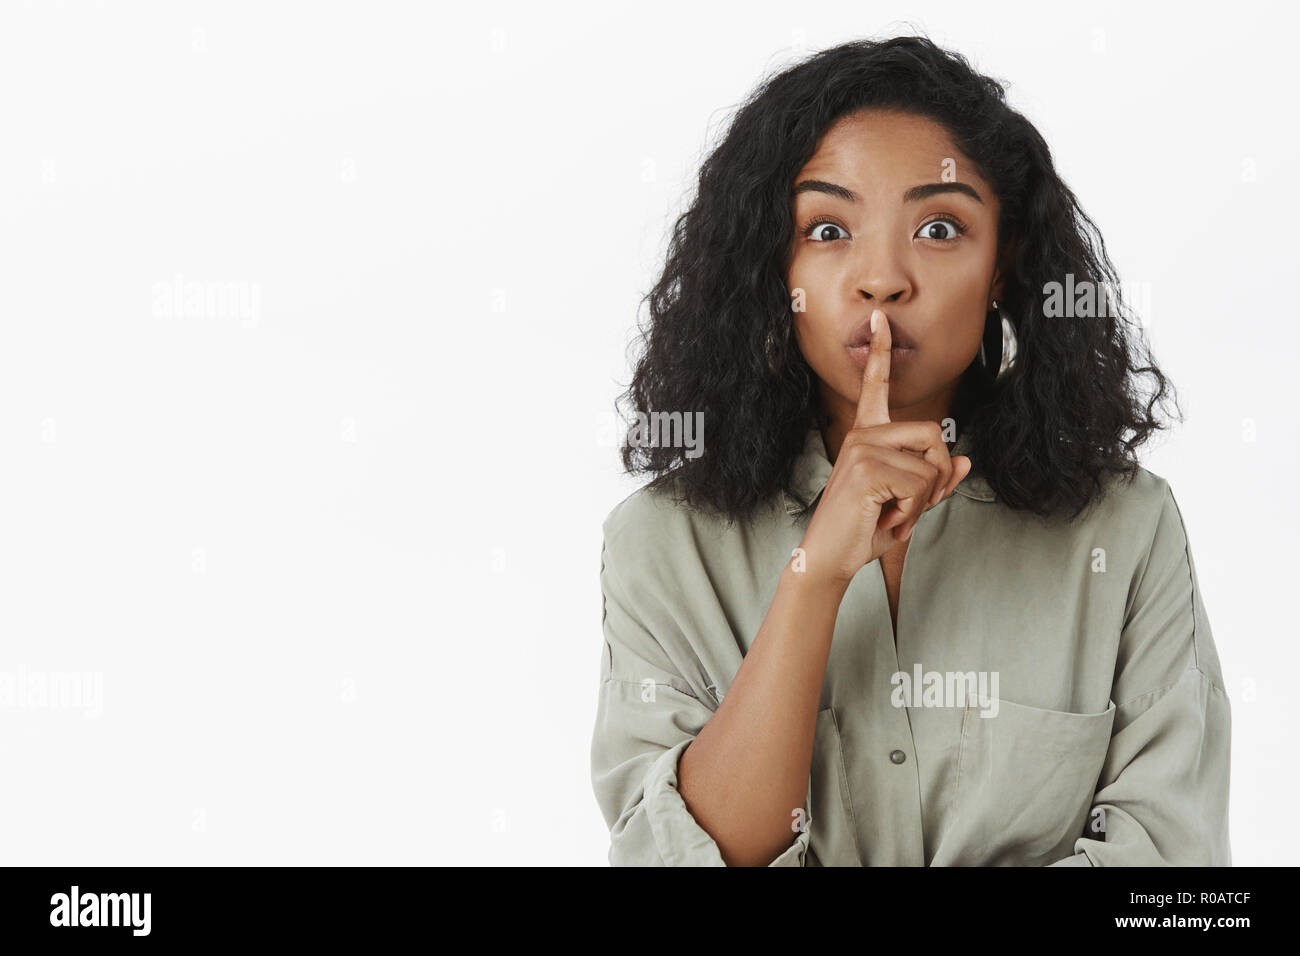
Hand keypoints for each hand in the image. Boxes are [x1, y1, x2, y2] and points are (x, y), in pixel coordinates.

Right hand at [797, 308, 971, 586]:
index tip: (880, 318)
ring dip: (925, 500)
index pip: (875, 386)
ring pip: (932, 465)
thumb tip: (967, 461)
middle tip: (913, 505)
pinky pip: (921, 484)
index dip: (880, 351)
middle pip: (935, 434)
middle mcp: (862, 435)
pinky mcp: (866, 470)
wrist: (829, 558)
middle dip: (940, 475)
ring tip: (894, 516)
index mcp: (866, 435)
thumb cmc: (863, 529)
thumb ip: (934, 479)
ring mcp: (862, 449)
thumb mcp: (906, 502)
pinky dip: (914, 512)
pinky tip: (888, 522)